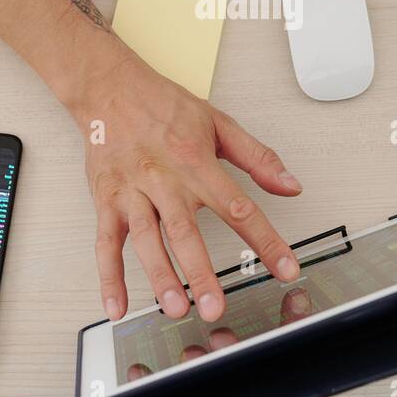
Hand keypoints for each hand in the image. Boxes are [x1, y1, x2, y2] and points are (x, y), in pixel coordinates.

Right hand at [76, 53, 301, 322]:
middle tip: (215, 306)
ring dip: (159, 276)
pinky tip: (118, 306)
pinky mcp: (106, 201)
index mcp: (196, 162)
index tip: (285, 268)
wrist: (109, 88)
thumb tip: (291, 185)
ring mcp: (132, 192)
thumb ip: (258, 157)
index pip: (238, 206)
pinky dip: (109, 277)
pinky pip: (105, 243)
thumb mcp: (219, 123)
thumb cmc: (163, 106)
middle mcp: (164, 179)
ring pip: (145, 239)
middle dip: (200, 272)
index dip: (265, 240)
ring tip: (175, 308)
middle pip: (184, 230)